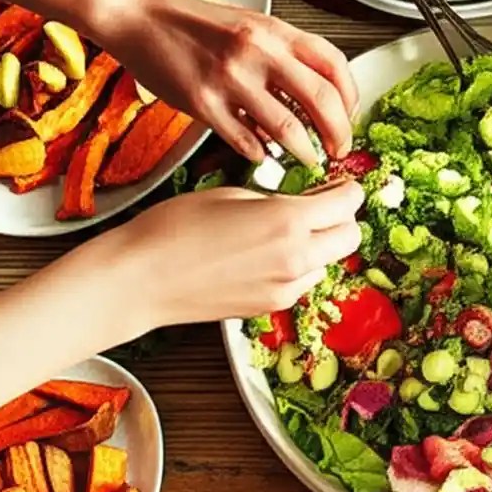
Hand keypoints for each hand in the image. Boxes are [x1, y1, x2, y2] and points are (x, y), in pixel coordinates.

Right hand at [92, 182, 363, 332]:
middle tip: (319, 206)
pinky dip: (297, 266)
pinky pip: (302, 282)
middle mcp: (296, 258)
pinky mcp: (271, 307)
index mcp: (288, 222)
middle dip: (341, 219)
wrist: (141, 279)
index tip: (337, 184)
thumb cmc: (174, 228)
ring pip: (328, 262)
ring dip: (319, 245)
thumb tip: (305, 200)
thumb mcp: (232, 193)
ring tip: (283, 232)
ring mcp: (286, 288)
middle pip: (351, 238)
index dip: (346, 189)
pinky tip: (265, 255)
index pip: (348, 203)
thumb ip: (278, 199)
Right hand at [103, 0, 357, 165]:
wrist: (140, 16)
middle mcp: (258, 52)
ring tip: (309, 159)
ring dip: (305, 151)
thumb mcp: (251, 26)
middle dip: (338, 133)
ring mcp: (231, 79)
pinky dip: (260, 154)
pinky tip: (263, 155)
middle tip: (339, 150)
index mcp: (275, 31)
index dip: (351, 98)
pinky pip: (245, 140)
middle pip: (322, 100)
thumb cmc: (194, 23)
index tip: (349, 118)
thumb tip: (318, 95)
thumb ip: (284, 55)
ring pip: (288, 127)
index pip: (334, 65)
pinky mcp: (203, 103)